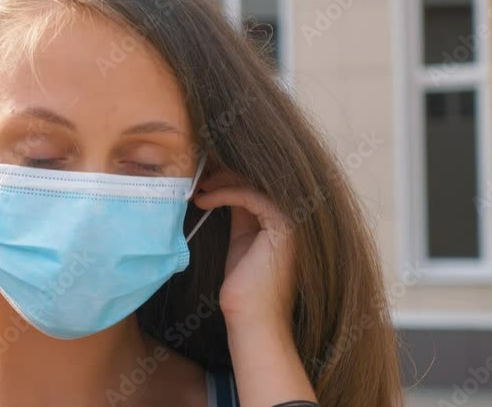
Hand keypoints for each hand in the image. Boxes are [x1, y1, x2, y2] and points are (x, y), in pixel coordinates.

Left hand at [193, 171, 295, 330]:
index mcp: (284, 219)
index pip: (258, 183)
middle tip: (199, 177)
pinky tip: (205, 201)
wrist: (252, 318)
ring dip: (222, 181)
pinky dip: (225, 194)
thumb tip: (226, 186)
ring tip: (199, 189)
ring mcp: (292, 220)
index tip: (204, 177)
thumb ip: (241, 212)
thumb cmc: (245, 286)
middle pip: (259, 178)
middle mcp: (293, 216)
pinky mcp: (283, 226)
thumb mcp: (242, 239)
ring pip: (255, 183)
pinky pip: (251, 196)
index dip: (230, 175)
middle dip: (225, 173)